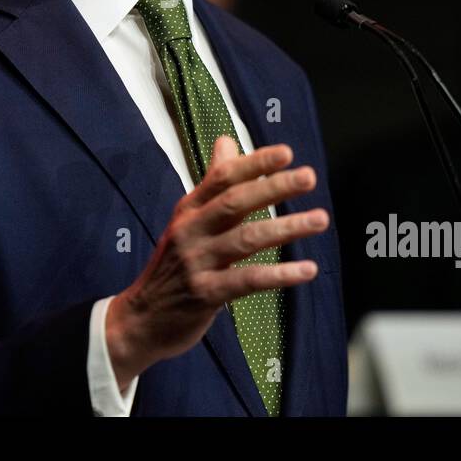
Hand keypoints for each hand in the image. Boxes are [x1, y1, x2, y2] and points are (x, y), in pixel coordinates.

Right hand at [104, 136, 327, 391]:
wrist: (140, 319)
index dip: (254, 163)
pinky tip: (307, 270)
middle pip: (235, 202)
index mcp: (189, 209)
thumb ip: (213, 183)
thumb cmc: (172, 266)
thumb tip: (227, 141)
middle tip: (308, 177)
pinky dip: (279, 274)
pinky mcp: (205, 294)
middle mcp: (191, 230)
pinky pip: (247, 280)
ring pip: (246, 239)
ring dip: (286, 228)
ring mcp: (196, 262)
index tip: (286, 153)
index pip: (222, 178)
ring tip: (319, 219)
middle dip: (273, 187)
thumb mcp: (187, 220)